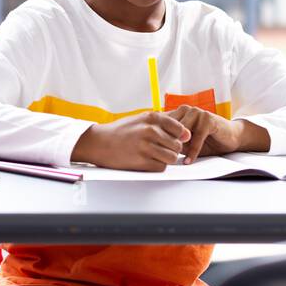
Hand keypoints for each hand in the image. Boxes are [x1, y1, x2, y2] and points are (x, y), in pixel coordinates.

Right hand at [71, 112, 190, 171]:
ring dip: (165, 159)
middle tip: (159, 149)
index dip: (178, 136)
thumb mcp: (141, 120)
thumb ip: (164, 124)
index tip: (171, 139)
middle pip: (177, 145)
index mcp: (151, 118)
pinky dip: (156, 166)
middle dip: (172, 149)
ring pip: (171, 157)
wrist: (98, 142)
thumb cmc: (121, 131)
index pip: (180, 129)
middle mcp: (149, 130)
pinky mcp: (141, 161)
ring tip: (154, 155)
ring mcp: (145, 146)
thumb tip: (187, 134)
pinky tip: (147, 160)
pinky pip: (161, 167)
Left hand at [164, 105, 268, 162]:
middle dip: (166, 143)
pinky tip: (189, 161)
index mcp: (178, 113)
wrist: (230, 137)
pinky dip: (193, 151)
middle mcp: (186, 110)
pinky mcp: (208, 119)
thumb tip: (155, 150)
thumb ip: (173, 142)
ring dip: (178, 147)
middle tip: (161, 158)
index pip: (161, 124)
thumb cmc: (207, 140)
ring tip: (173, 160)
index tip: (151, 152)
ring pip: (181, 132)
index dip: (156, 137)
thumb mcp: (186, 142)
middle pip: (169, 127)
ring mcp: (197, 113)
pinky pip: (197, 138)